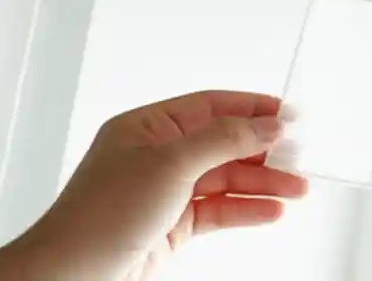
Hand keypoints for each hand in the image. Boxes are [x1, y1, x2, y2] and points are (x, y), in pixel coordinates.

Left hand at [0, 91, 306, 279]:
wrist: (72, 277)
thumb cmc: (101, 216)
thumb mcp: (170, 164)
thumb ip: (224, 139)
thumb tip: (267, 123)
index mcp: (148, 127)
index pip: (210, 106)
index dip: (251, 107)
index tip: (290, 114)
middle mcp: (158, 156)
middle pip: (225, 144)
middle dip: (264, 150)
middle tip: (300, 155)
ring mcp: (167, 192)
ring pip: (227, 179)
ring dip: (264, 183)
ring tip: (298, 189)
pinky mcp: (174, 225)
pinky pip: (220, 210)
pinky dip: (248, 210)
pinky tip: (272, 211)